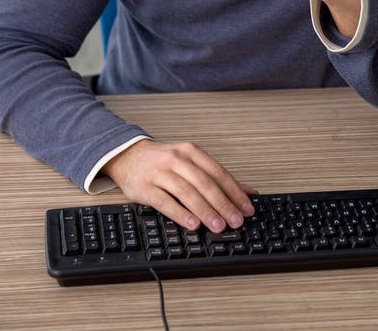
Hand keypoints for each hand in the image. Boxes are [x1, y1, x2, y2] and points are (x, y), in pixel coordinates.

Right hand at [103, 138, 256, 230]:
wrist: (127, 155)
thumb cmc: (163, 161)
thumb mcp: (190, 162)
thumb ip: (217, 177)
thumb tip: (249, 193)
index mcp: (191, 152)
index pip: (217, 172)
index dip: (234, 192)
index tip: (247, 208)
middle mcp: (176, 159)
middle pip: (204, 183)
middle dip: (223, 204)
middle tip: (236, 221)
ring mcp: (160, 172)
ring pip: (187, 192)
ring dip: (205, 211)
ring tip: (218, 226)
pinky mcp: (145, 187)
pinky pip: (165, 201)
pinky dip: (180, 213)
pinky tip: (192, 224)